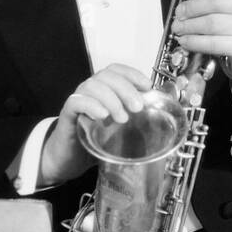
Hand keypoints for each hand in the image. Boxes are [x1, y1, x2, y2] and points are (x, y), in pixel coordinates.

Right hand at [40, 64, 152, 184]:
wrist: (67, 161)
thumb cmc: (95, 143)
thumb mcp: (121, 129)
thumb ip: (138, 118)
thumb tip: (164, 109)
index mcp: (103, 90)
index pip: (116, 70)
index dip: (132, 73)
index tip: (147, 85)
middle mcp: (89, 91)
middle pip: (106, 76)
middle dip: (125, 88)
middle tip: (137, 107)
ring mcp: (77, 101)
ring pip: (91, 86)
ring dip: (110, 99)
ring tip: (122, 118)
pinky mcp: (67, 115)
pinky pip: (76, 102)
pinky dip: (91, 106)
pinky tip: (102, 116)